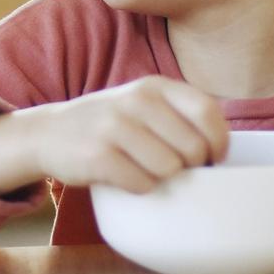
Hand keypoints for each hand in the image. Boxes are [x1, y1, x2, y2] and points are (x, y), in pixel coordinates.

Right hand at [0, 77, 228, 196]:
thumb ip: (181, 115)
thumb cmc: (110, 125)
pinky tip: (126, 178)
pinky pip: (143, 184)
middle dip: (189, 167)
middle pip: (193, 149)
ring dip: (163, 179)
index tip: (213, 159)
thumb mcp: (144, 103)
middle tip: (171, 167)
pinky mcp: (97, 155)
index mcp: (155, 85)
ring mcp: (115, 126)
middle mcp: (136, 100)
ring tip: (144, 170)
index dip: (219, 144)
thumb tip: (223, 153)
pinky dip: (141, 188)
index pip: (208, 113)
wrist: (49, 133)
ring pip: (170, 169)